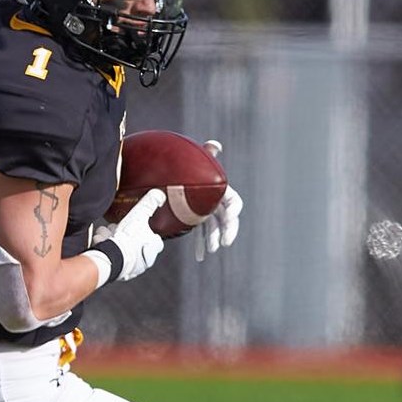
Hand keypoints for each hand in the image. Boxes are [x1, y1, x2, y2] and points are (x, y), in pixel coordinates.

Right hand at [95, 188, 165, 282]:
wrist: (112, 257)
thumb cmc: (128, 240)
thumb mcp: (139, 214)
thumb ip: (149, 204)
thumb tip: (159, 195)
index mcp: (154, 247)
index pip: (156, 239)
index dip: (148, 232)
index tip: (142, 227)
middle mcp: (145, 260)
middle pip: (136, 243)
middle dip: (126, 234)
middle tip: (118, 228)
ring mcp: (132, 268)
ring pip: (124, 250)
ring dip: (114, 240)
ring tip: (107, 234)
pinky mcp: (119, 272)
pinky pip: (113, 259)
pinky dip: (107, 250)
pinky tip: (102, 242)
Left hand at [192, 140, 241, 261]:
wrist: (167, 174)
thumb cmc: (185, 165)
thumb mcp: (197, 160)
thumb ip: (206, 153)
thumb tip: (215, 145)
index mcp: (219, 189)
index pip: (233, 202)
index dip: (234, 211)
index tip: (231, 218)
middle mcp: (215, 201)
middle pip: (226, 219)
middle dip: (227, 231)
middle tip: (225, 242)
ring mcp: (205, 211)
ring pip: (213, 228)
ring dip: (212, 240)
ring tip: (210, 250)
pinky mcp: (195, 218)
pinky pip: (200, 233)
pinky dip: (201, 245)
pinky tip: (199, 257)